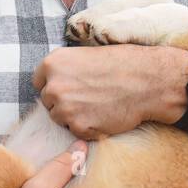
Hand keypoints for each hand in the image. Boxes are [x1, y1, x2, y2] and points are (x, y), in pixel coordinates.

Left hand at [31, 45, 187, 139]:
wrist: (148, 81)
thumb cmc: (123, 63)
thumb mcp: (86, 55)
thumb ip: (66, 68)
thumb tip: (55, 80)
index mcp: (53, 63)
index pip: (39, 82)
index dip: (54, 85)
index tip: (68, 88)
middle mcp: (54, 86)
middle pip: (48, 102)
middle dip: (64, 102)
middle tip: (89, 97)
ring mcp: (65, 109)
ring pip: (60, 119)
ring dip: (75, 116)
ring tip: (99, 105)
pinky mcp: (79, 128)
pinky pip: (77, 132)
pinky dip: (89, 128)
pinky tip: (105, 115)